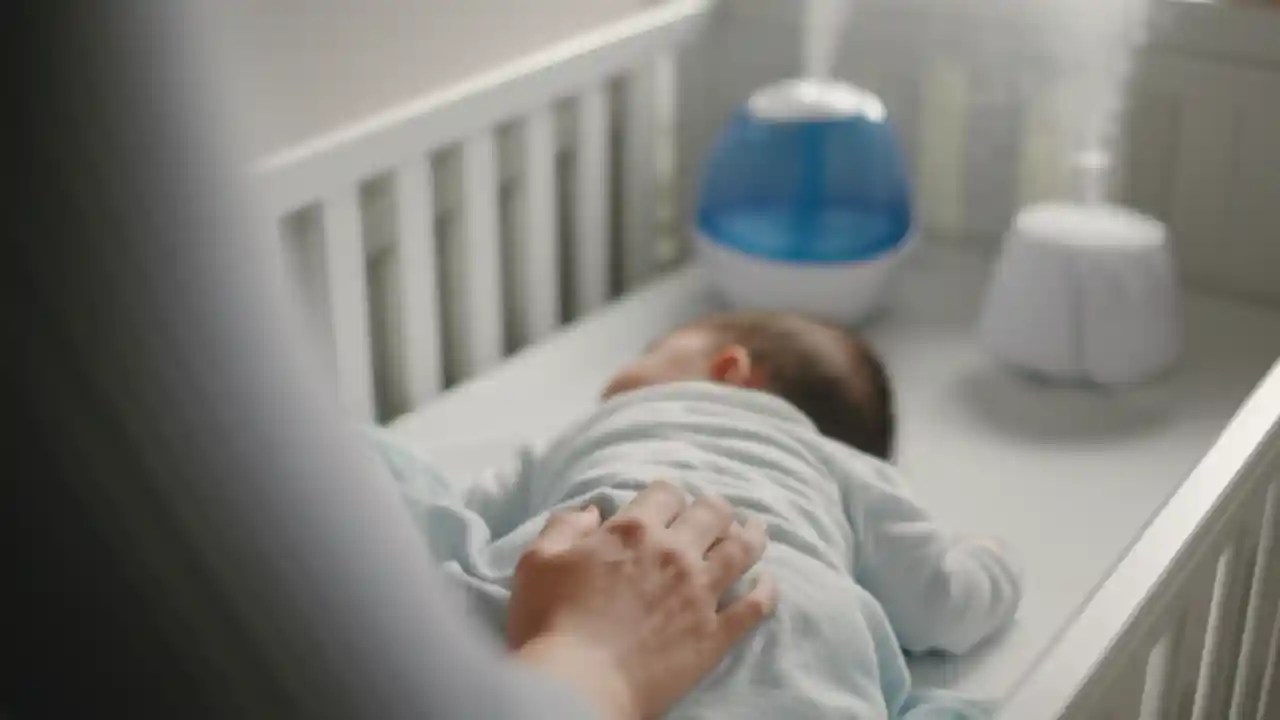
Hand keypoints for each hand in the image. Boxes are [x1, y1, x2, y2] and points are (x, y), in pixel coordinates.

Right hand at [508, 481, 775, 719]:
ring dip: (752, 534)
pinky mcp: (715, 634)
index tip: (668, 503)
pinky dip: (766, 590)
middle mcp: (674, 554)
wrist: (576, 687)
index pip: (666, 493)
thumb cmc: (548, 624)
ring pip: (742, 549)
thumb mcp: (536, 562)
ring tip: (756, 528)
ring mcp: (700, 594)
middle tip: (715, 512)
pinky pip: (754, 606)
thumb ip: (564, 527)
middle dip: (714, 507)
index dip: (668, 494)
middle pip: (712, 512)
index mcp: (633, 532)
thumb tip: (591, 511)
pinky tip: (767, 582)